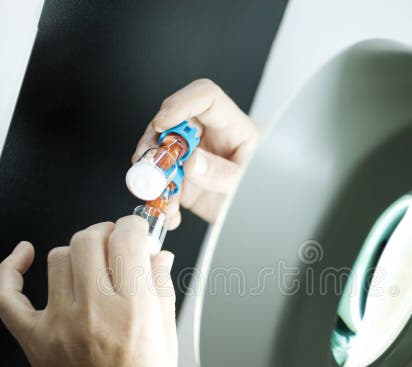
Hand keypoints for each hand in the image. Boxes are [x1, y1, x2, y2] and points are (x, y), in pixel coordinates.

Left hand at [0, 217, 176, 366]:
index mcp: (134, 312)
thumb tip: (157, 254)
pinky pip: (7, 294)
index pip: (128, 239)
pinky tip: (25, 255)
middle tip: (115, 243)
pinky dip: (11, 268)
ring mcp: (58, 325)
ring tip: (89, 265)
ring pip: (58, 257)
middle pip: (89, 240)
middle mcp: (94, 313)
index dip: (135, 227)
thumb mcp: (168, 338)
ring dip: (77, 252)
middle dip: (106, 233)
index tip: (137, 233)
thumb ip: (161, 288)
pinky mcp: (33, 340)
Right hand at [132, 78, 261, 228]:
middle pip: (174, 124)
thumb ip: (222, 173)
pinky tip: (170, 214)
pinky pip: (163, 183)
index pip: (206, 98)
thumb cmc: (261, 194)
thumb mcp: (247, 184)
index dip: (181, 103)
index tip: (161, 123)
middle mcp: (211, 138)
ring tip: (157, 195)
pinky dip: (159, 199)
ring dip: (153, 175)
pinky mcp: (184, 180)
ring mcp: (195, 159)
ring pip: (161, 154)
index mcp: (234, 128)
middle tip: (151, 166)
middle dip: (156, 143)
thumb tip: (192, 161)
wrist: (260, 224)